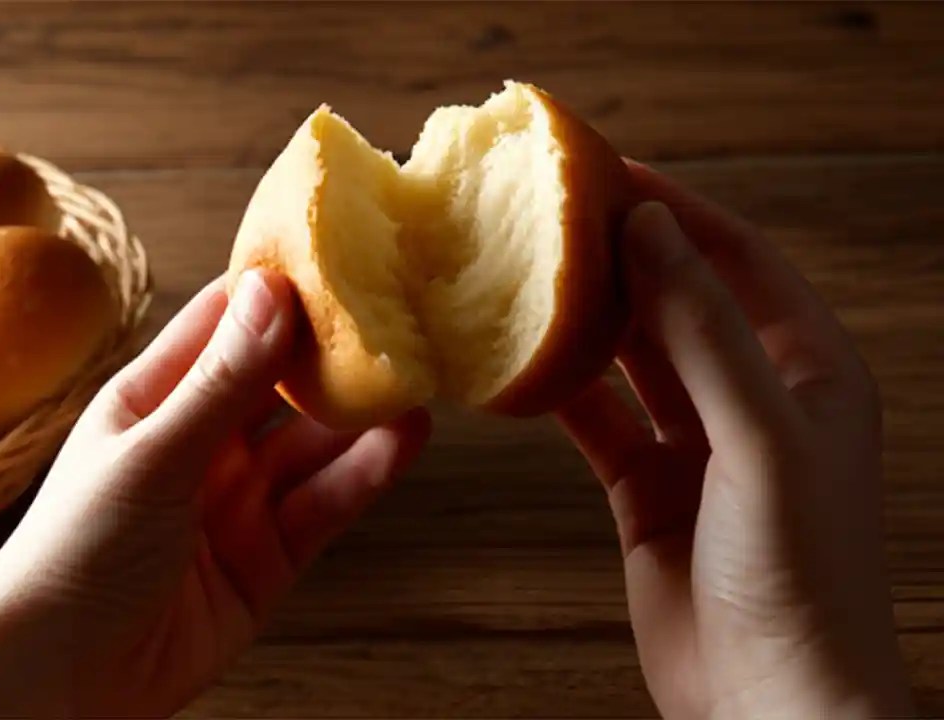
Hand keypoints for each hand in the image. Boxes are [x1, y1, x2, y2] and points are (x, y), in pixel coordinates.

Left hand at [0, 269, 430, 716]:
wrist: (57, 682)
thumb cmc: (74, 555)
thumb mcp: (153, 456)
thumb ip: (220, 382)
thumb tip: (272, 290)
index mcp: (153, 400)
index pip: (224, 323)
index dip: (278, 290)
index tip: (338, 255)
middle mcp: (199, 444)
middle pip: (278, 382)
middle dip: (332, 353)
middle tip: (396, 315)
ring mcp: (234, 502)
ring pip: (310, 445)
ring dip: (359, 416)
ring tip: (415, 378)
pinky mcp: (266, 559)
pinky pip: (323, 506)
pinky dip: (362, 474)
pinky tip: (400, 441)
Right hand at [557, 163, 912, 717]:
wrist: (770, 704)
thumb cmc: (800, 576)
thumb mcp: (762, 437)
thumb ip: (707, 332)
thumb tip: (655, 229)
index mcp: (809, 370)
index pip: (739, 259)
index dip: (678, 209)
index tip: (611, 171)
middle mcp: (755, 398)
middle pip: (680, 301)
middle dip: (623, 256)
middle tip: (554, 215)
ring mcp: (698, 445)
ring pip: (633, 358)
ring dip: (587, 319)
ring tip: (528, 275)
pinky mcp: (647, 490)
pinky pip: (598, 421)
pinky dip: (560, 393)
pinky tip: (519, 367)